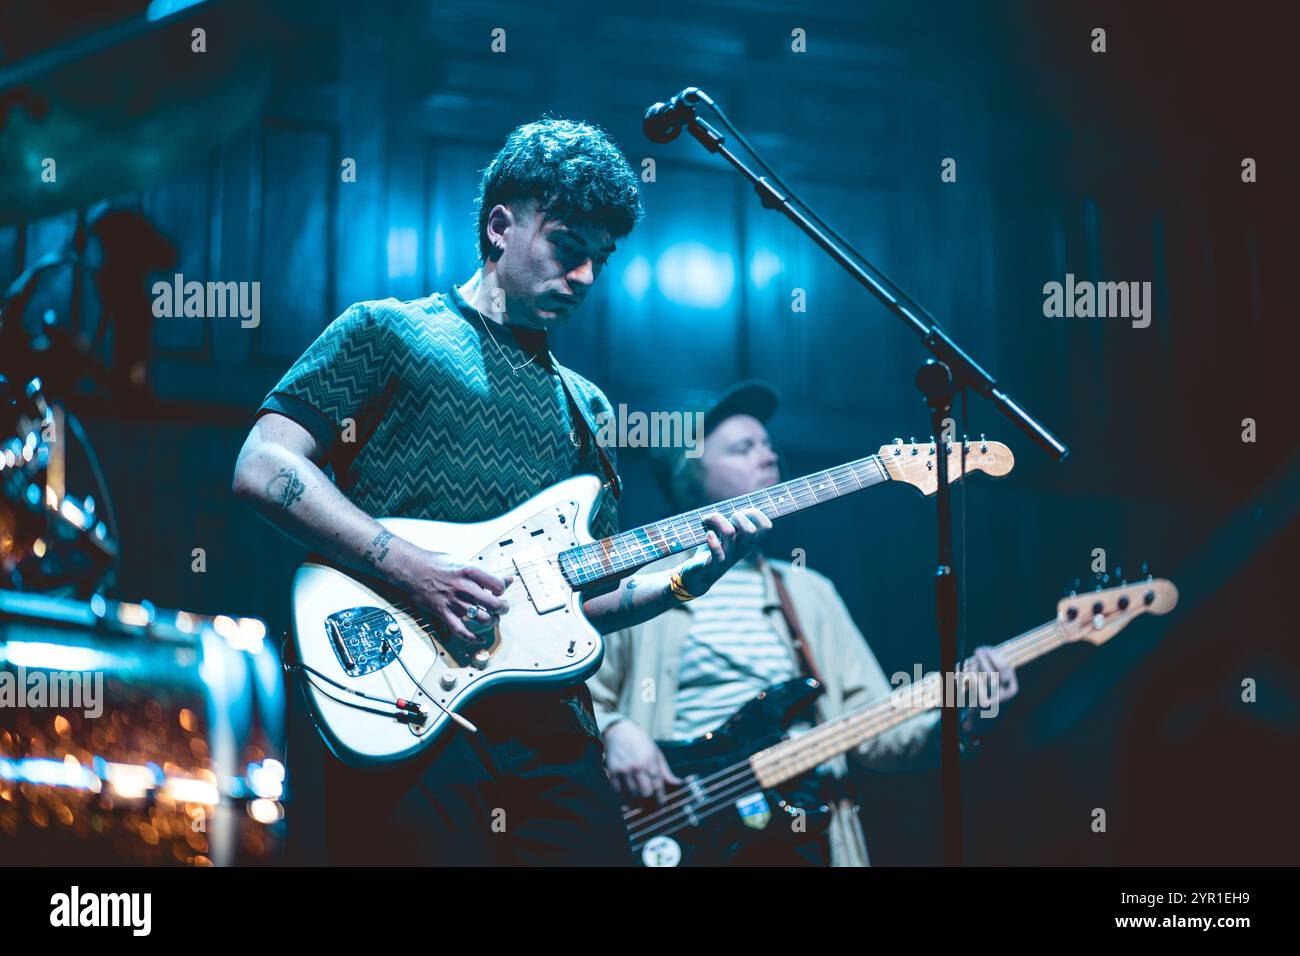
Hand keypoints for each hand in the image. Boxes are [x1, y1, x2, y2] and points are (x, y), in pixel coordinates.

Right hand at [395, 548, 512, 642]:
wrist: (412, 569)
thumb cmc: (437, 564)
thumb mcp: (464, 562)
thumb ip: (486, 574)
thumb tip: (508, 580)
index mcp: (469, 571)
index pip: (497, 585)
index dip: (502, 590)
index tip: (499, 591)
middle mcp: (463, 587)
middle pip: (493, 604)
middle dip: (502, 608)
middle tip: (502, 608)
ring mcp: (453, 602)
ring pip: (481, 618)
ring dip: (491, 621)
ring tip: (492, 619)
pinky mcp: (443, 613)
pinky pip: (461, 631)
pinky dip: (473, 638)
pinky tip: (480, 639)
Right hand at [604, 719, 682, 802]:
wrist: (620, 731)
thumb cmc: (640, 742)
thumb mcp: (656, 753)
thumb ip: (666, 771)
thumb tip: (678, 784)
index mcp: (650, 761)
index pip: (657, 786)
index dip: (660, 799)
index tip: (661, 804)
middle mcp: (637, 767)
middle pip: (645, 793)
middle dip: (648, 801)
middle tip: (650, 804)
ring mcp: (623, 770)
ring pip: (631, 795)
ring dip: (636, 802)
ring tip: (639, 803)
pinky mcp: (612, 772)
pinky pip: (617, 792)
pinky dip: (623, 799)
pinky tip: (627, 801)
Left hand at [677, 508, 772, 596]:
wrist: (697, 575)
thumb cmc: (711, 549)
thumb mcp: (725, 533)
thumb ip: (732, 520)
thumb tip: (738, 501)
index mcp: (747, 542)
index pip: (766, 526)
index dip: (756, 513)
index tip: (741, 511)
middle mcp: (741, 550)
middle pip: (751, 530)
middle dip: (738, 516)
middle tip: (726, 517)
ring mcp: (728, 558)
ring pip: (730, 533)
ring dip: (718, 520)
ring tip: (708, 519)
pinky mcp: (712, 564)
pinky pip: (718, 552)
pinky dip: (712, 540)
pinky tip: (707, 534)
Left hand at [960, 645, 1018, 734]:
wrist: (982, 726)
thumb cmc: (990, 701)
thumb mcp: (998, 688)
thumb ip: (997, 673)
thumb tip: (988, 652)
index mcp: (1012, 690)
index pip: (1006, 668)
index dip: (996, 656)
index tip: (988, 648)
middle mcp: (1005, 696)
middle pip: (996, 670)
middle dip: (987, 657)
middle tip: (979, 649)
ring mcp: (993, 700)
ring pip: (985, 676)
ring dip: (978, 664)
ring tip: (973, 660)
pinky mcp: (981, 704)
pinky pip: (976, 684)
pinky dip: (972, 674)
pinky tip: (969, 670)